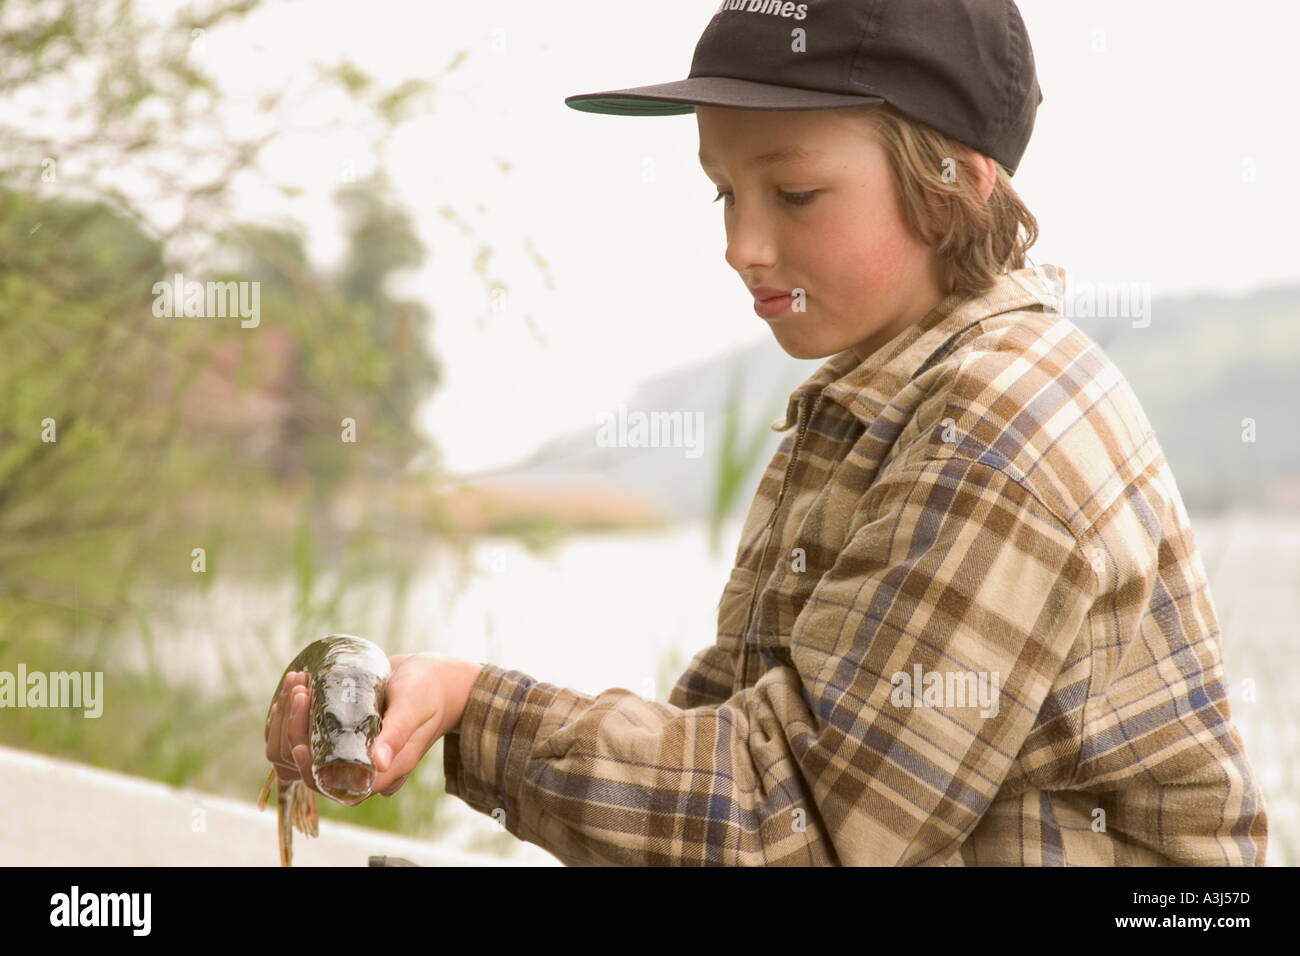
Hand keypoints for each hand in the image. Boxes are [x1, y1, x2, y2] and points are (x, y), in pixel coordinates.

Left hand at [263, 655, 482, 799]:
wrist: (437, 677)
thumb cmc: (429, 691)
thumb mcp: (414, 707)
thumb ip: (398, 733)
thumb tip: (378, 764)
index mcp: (388, 770)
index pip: (343, 788)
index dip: (316, 774)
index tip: (301, 745)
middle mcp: (370, 766)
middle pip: (321, 772)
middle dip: (300, 739)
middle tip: (299, 698)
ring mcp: (359, 750)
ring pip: (315, 753)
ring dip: (297, 725)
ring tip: (299, 687)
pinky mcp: (351, 733)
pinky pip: (319, 736)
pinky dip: (304, 717)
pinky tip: (301, 690)